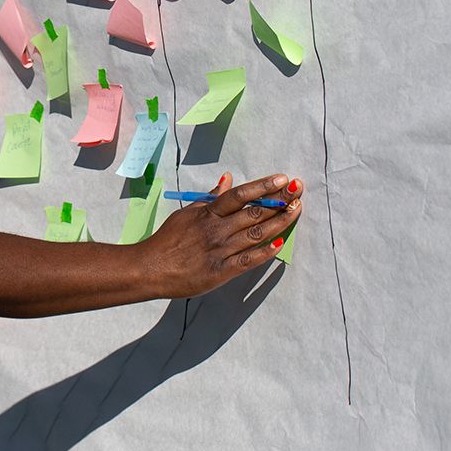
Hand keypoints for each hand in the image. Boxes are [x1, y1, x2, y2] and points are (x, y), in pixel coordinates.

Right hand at [138, 173, 301, 298]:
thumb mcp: (187, 213)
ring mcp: (220, 250)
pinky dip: (265, 252)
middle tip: (299, 192)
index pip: (240, 195)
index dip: (263, 186)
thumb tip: (227, 179)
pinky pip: (248, 260)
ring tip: (296, 211)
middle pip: (254, 213)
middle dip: (279, 201)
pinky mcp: (221, 271)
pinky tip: (279, 243)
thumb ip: (210, 198)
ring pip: (256, 234)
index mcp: (208, 213)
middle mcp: (217, 229)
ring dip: (279, 222)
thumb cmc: (168, 240)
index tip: (283, 179)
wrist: (150, 268)